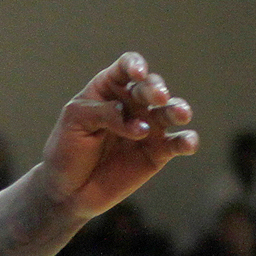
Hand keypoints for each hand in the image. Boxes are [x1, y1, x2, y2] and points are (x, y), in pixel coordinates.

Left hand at [41, 53, 197, 219]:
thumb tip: (133, 117)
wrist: (67, 190)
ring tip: (181, 114)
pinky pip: (177, 143)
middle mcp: (133, 104)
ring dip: (177, 109)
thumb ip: (103, 112)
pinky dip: (187, 141)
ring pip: (169, 111)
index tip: (137, 74)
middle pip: (150, 87)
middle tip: (158, 97)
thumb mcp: (75, 122)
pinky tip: (188, 142)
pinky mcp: (158, 151)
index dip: (135, 65)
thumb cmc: (67, 149)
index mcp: (109, 89)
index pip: (126, 67)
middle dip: (155, 88)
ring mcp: (148, 127)